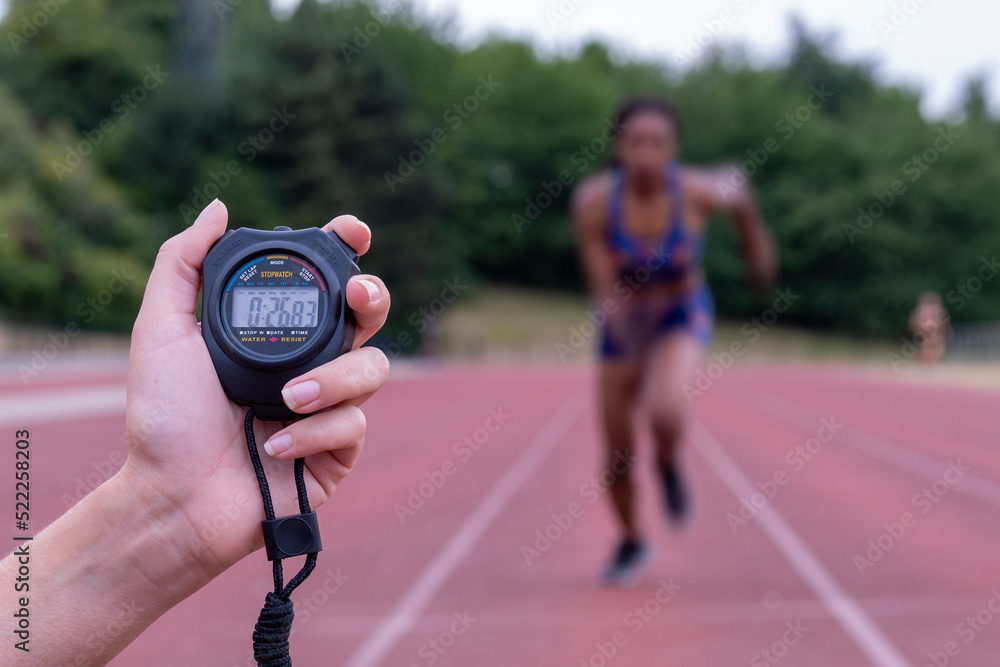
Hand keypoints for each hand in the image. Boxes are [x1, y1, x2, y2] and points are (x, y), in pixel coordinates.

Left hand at [122, 200, 389, 577]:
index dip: (346, 250)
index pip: (321, 282)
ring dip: (332, 380)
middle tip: (357, 294)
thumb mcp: (161, 332)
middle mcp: (307, 363)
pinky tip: (275, 446)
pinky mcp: (338, 450)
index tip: (352, 231)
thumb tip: (218, 208)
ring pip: (373, 368)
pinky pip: (354, 422)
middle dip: (373, 297)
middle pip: (368, 316)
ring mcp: (327, 406)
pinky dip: (315, 430)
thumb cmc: (164, 418)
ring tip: (284, 400)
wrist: (174, 498)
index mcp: (274, 331)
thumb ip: (184, 264)